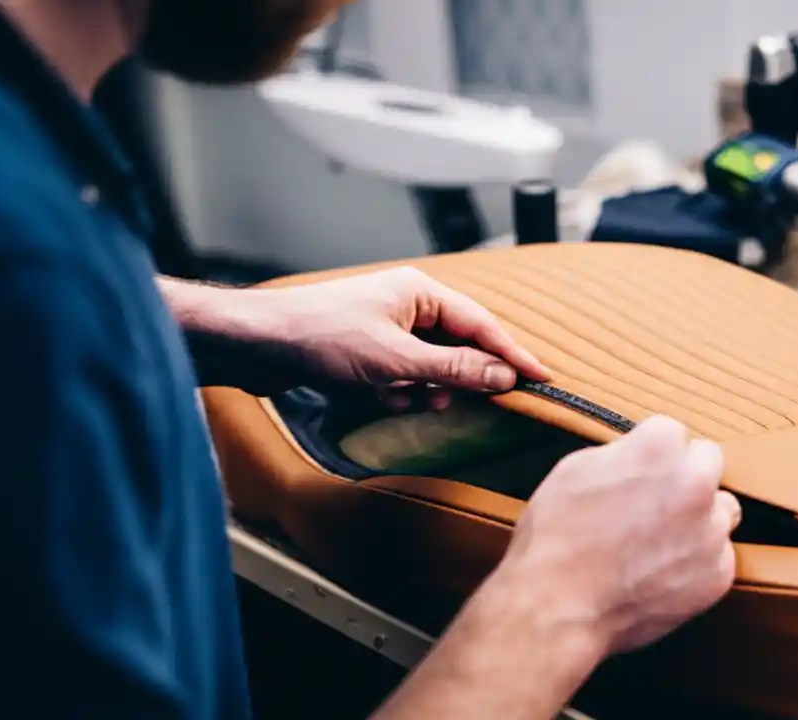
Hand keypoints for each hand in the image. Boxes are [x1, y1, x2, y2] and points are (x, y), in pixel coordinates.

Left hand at [164, 269, 550, 400]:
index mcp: (419, 292)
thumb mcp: (396, 360)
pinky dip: (395, 393)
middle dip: (453, 378)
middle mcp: (407, 305)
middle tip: (450, 399)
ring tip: (398, 396)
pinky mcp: (368, 353)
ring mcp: (387, 329)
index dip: (513, 354)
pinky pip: (403, 378)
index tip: (542, 378)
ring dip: (420, 389)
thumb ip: (455, 369)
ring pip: (430, 368)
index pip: (482, 325)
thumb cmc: (321, 339)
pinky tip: (373, 397)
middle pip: (458, 348)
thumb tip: (504, 376)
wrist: (255, 346)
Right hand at [495, 416, 740, 654]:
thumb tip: (640, 457)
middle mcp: (696, 482)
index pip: (673, 433)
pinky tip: (660, 574)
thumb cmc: (556, 538)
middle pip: (708, 463)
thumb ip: (623, 454)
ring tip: (659, 543)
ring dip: (700, 520)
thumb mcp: (576, 469)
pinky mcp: (719, 574)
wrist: (557, 608)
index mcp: (660, 446)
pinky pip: (718, 558)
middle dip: (686, 477)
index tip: (639, 473)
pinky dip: (696, 564)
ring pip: (722, 511)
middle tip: (654, 504)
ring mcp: (712, 530)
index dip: (652, 455)